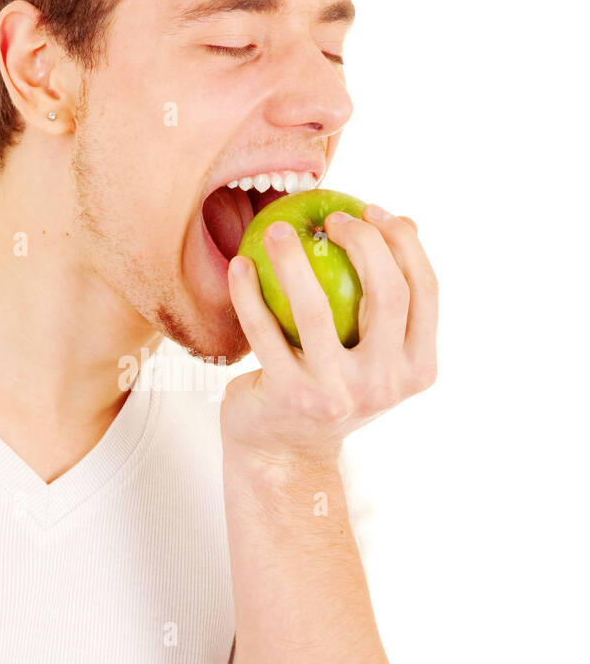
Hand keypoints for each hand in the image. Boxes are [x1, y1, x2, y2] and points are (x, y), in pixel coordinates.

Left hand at [222, 204, 437, 470]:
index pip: (425, 291)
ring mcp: (338, 394)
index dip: (403, 242)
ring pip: (317, 308)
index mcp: (417, 369)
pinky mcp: (290, 396)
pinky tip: (239, 265)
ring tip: (275, 230)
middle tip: (331, 219)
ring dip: (292, 258)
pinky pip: (264, 330)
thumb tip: (403, 220)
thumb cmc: (330, 385)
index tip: (372, 211)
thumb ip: (389, 301)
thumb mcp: (373, 353)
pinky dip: (248, 293)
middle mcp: (385, 385)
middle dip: (364, 240)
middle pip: (387, 293)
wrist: (284, 452)